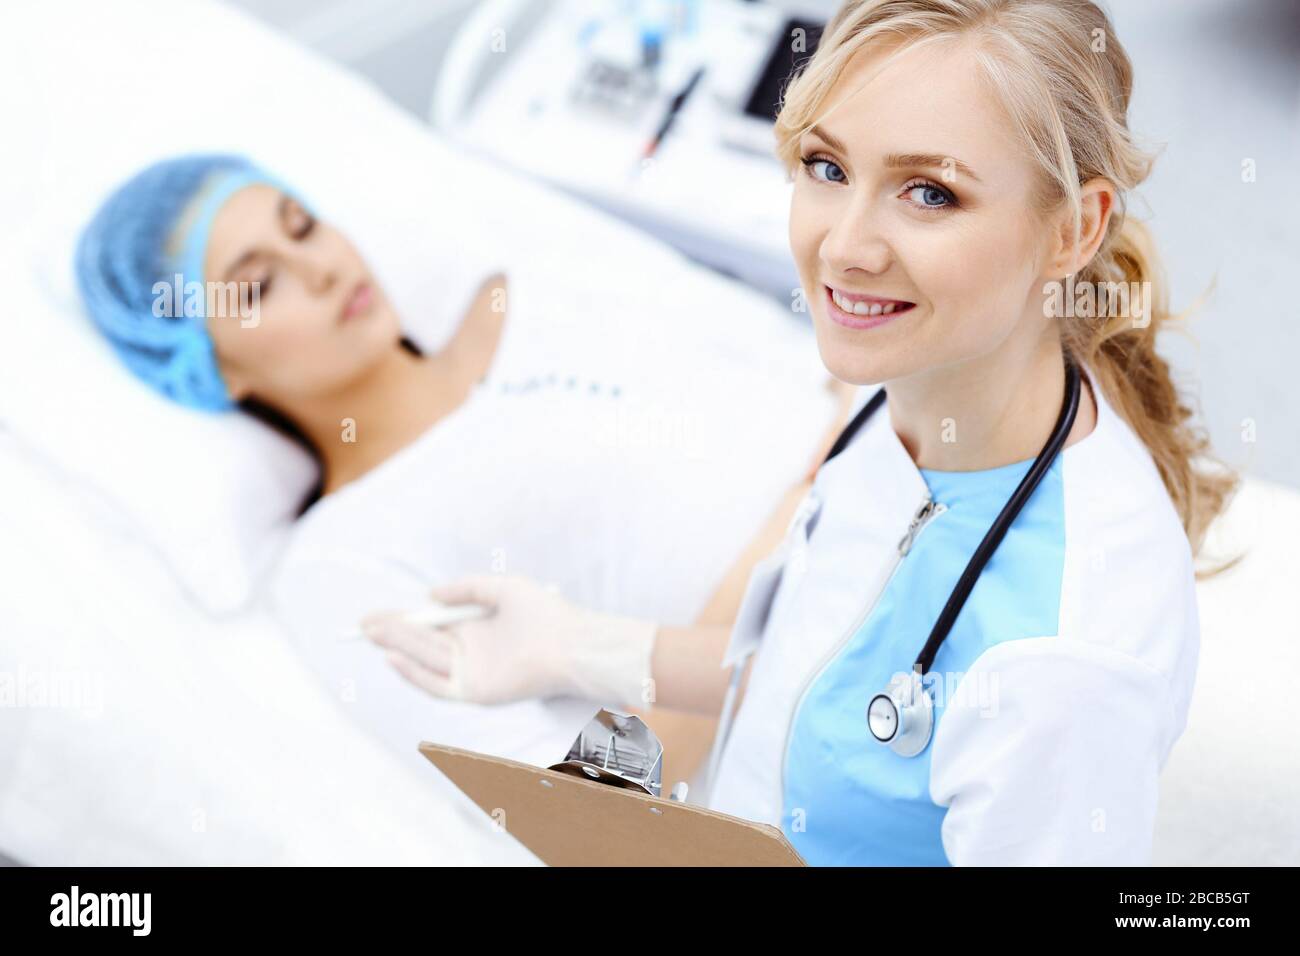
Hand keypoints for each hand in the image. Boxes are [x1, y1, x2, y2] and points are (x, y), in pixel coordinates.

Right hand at [361, 574, 657, 706]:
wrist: (569, 643)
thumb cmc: (543, 613)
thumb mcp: (501, 588)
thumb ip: (466, 588)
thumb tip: (430, 594)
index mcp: (476, 629)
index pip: (430, 626)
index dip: (402, 620)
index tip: (375, 613)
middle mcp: (470, 653)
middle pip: (421, 644)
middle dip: (392, 633)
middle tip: (363, 623)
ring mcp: (471, 674)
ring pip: (425, 660)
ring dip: (397, 645)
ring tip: (373, 631)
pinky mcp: (475, 693)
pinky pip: (436, 685)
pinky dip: (413, 673)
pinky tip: (393, 656)